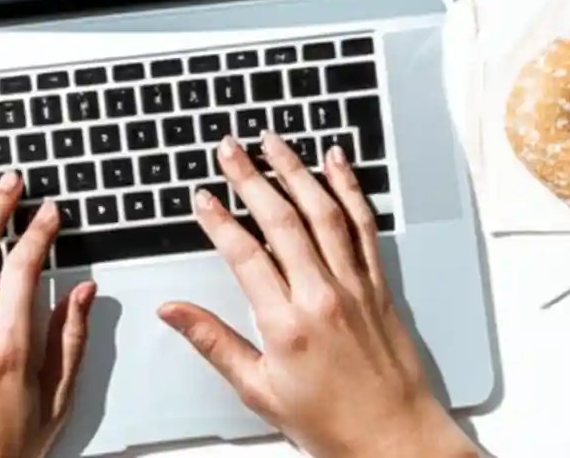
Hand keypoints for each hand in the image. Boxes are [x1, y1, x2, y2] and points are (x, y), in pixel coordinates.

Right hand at [159, 133, 477, 457]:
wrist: (396, 438)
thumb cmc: (330, 423)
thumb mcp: (259, 391)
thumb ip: (214, 343)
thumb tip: (173, 312)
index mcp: (287, 325)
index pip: (244, 255)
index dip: (218, 221)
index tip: (201, 197)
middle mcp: (322, 296)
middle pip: (281, 220)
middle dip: (251, 177)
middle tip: (229, 149)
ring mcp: (355, 285)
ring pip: (323, 212)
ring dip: (296, 170)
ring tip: (273, 141)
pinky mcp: (379, 283)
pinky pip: (362, 225)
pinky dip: (349, 189)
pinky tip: (336, 162)